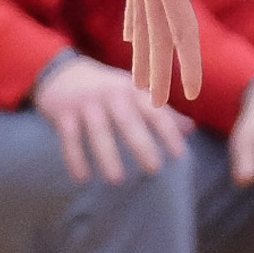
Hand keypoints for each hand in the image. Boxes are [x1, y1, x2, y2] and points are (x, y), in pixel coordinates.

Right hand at [34, 54, 191, 185]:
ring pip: (98, 132)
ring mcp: (86, 103)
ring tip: (117, 180)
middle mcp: (111, 95)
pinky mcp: (63, 113)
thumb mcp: (134, 94)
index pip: (155, 112)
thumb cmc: (107, 89)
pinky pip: (70, 139)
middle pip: (128, 122)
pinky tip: (82, 178)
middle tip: (154, 170)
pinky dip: (75, 158)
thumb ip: (161, 112)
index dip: (168, 132)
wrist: (62, 71)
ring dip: (107, 156)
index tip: (179, 155)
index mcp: (133, 91)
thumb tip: (191, 129)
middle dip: (141, 145)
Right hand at [125, 0, 253, 103]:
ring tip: (139, 84)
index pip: (182, 31)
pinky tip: (132, 37)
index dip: (190, 65)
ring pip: (140, 21)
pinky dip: (134, 24)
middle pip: (154, 35)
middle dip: (155, 72)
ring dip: (142, 53)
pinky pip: (135, 2)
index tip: (195, 96)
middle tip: (155, 109)